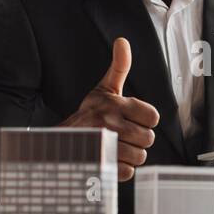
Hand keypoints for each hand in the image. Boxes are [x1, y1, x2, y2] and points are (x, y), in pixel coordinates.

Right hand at [61, 37, 159, 180]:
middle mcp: (109, 123)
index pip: (153, 116)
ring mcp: (105, 144)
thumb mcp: (103, 89)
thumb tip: (122, 41)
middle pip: (148, 139)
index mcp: (114, 104)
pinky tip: (110, 159)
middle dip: (138, 139)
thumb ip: (118, 67)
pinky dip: (121, 169)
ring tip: (116, 147)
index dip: (145, 120)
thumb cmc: (88, 115)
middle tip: (123, 135)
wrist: (61, 140)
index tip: (132, 119)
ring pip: (140, 156)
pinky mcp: (101, 164)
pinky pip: (128, 172)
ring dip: (130, 155)